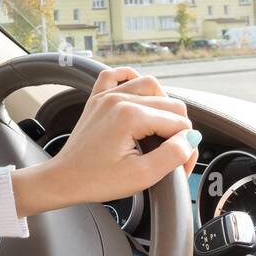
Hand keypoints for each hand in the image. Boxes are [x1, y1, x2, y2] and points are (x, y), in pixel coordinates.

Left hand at [12, 66, 200, 216]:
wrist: (64, 179)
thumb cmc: (97, 180)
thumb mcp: (143, 175)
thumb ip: (173, 155)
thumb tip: (191, 139)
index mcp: (131, 115)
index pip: (179, 123)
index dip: (185, 147)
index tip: (179, 167)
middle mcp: (119, 99)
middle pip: (170, 104)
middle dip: (177, 129)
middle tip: (172, 154)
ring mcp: (106, 96)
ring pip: (150, 85)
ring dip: (161, 104)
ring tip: (160, 130)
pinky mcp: (97, 99)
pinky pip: (117, 75)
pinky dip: (131, 81)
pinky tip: (138, 97)